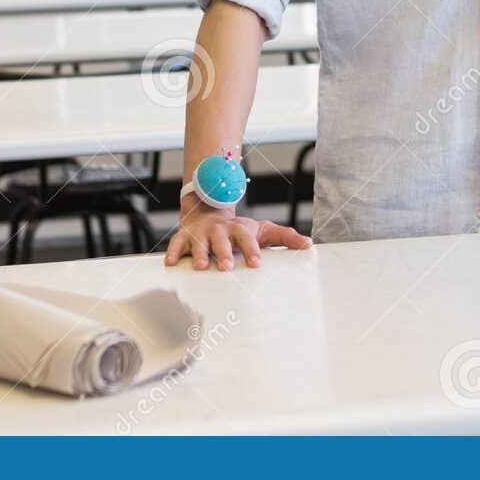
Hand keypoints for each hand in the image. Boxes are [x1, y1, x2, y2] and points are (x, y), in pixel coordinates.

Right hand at [164, 200, 311, 269]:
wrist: (209, 213)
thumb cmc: (239, 230)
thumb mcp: (262, 230)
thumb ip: (284, 237)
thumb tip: (308, 244)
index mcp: (240, 230)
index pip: (247, 239)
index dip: (252, 250)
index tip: (257, 263)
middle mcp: (220, 230)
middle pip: (222, 240)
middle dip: (224, 252)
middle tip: (226, 267)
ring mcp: (201, 233)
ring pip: (199, 242)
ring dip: (199, 253)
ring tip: (200, 267)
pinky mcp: (185, 237)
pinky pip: (177, 244)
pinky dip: (173, 252)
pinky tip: (170, 263)